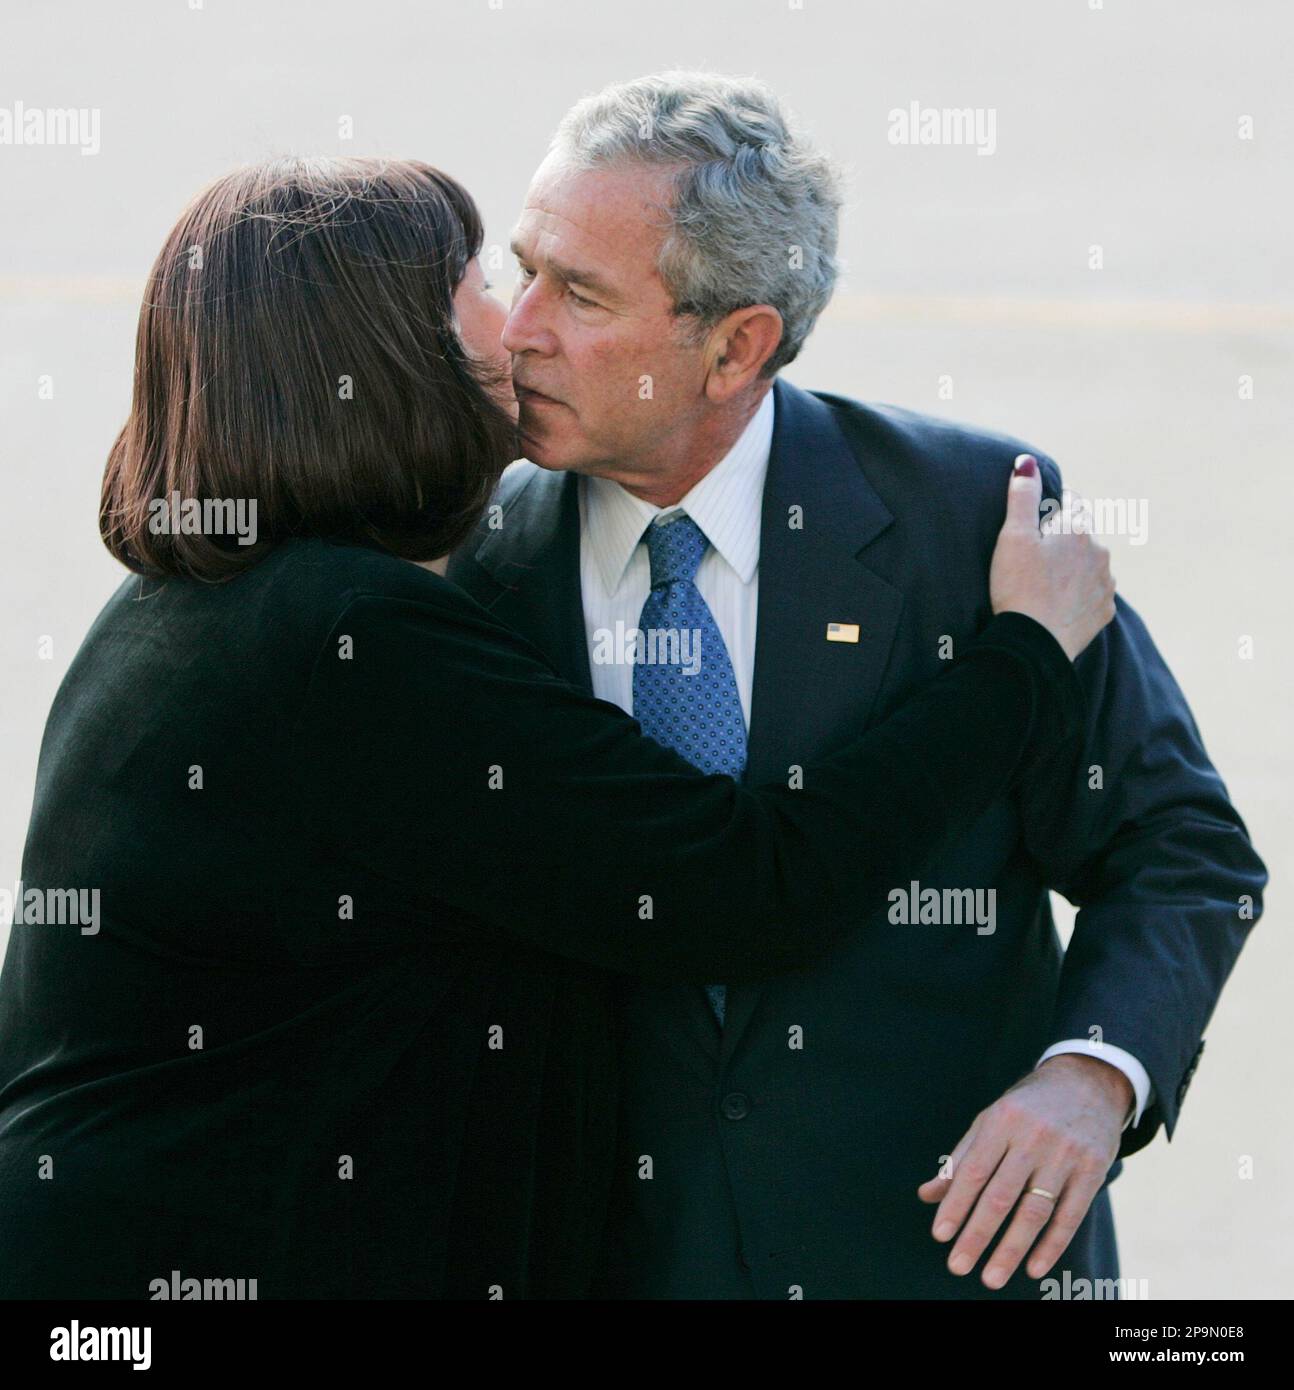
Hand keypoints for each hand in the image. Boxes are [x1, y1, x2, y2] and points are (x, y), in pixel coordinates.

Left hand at [916, 1054, 1129, 1288]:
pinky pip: (1070, 1215)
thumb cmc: (1026, 1109)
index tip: (940, 1235)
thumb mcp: (990, 1122)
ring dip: (1012, 1249)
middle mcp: (1033, 1138)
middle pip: (1001, 1195)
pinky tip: (1033, 1269)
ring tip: (990, 1278)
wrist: (1087, 1084)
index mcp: (1001, 1122)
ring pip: (1035, 1210)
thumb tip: (927, 1195)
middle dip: (978, 1234)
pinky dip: (1051, 1245)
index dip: (956, 1204)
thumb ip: (960, 1159)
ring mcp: (1065, 1155)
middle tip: (957, 1266)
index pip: (974, 1170)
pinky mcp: (1093, 1170)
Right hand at [990, 455, 1115, 660]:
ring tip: (1047, 583)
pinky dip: (1080, 594)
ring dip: (1074, 568)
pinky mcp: (1104, 611)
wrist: (1034, 642)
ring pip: (1091, 564)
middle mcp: (1100, 551)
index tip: (1037, 522)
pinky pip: (1094, 594)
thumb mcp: (1014, 536)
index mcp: (1078, 528)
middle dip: (1064, 540)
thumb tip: (1027, 462)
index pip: (1072, 502)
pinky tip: (1059, 603)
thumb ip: (1023, 496)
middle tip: (1036, 558)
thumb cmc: (1019, 586)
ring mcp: (1105, 583)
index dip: (1053, 508)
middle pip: (1082, 535)